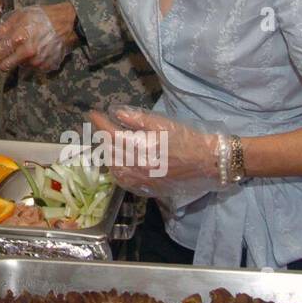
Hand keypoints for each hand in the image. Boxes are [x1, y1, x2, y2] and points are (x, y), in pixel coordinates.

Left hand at [0, 5, 71, 72]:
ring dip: (18, 59)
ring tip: (27, 45)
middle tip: (4, 53)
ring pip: (19, 66)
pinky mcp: (46, 67)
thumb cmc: (41, 17)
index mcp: (18, 38)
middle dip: (1, 61)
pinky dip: (31, 61)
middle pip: (4, 66)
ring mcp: (38, 62)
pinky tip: (37, 49)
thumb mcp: (18, 16)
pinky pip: (32, 67)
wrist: (68, 23)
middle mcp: (27, 53)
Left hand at [89, 106, 223, 201]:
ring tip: (106, 142)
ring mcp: (142, 181)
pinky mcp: (148, 189)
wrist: (208, 162)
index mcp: (141, 149)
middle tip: (100, 126)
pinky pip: (125, 182)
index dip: (100, 123)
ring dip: (107, 154)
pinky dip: (116, 171)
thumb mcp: (162, 124)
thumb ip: (137, 120)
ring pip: (114, 168)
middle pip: (110, 152)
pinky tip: (116, 163)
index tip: (93, 114)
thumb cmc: (187, 139)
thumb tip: (116, 113)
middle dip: (102, 137)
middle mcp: (138, 167)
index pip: (112, 135)